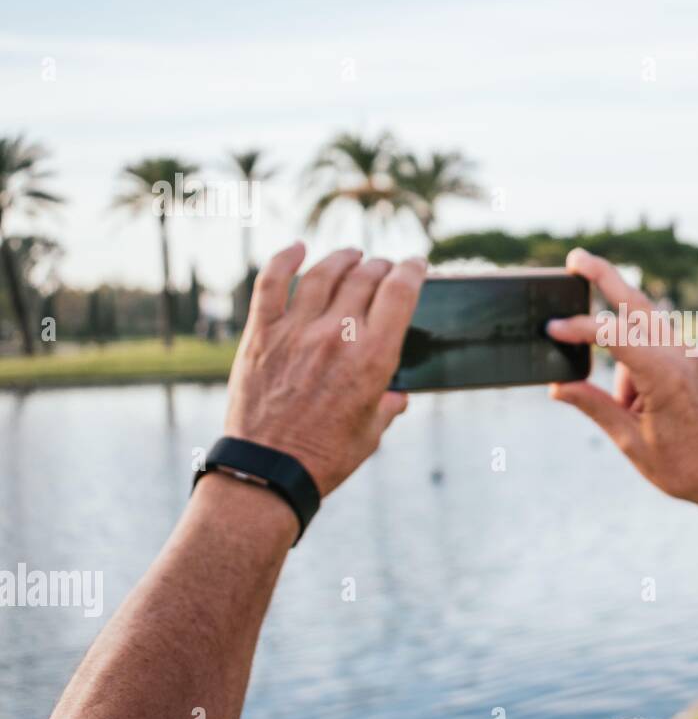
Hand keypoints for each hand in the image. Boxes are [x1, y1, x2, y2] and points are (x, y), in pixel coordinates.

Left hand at [222, 243, 425, 496]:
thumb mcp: (372, 432)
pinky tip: (297, 248)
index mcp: (373, 358)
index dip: (413, 270)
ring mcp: (296, 331)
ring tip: (351, 256)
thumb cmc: (325, 457)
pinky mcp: (261, 335)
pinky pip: (271, 283)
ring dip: (342, 258)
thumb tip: (398, 395)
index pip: (401, 292)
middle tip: (384, 268)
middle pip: (365, 277)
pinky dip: (284, 259)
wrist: (269, 471)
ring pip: (323, 273)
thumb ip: (388, 405)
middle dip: (381, 266)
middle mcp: (338, 336)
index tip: (416, 265)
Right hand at [546, 248, 697, 505]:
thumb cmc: (682, 466)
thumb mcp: (630, 442)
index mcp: (664, 376)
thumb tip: (557, 384)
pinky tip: (639, 402)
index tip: (551, 329)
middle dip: (604, 277)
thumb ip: (593, 406)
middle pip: (636, 303)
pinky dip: (636, 360)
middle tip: (575, 258)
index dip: (579, 329)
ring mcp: (690, 355)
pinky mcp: (692, 360)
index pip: (614, 336)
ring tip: (631, 407)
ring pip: (644, 327)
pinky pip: (656, 345)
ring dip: (621, 347)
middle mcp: (681, 356)